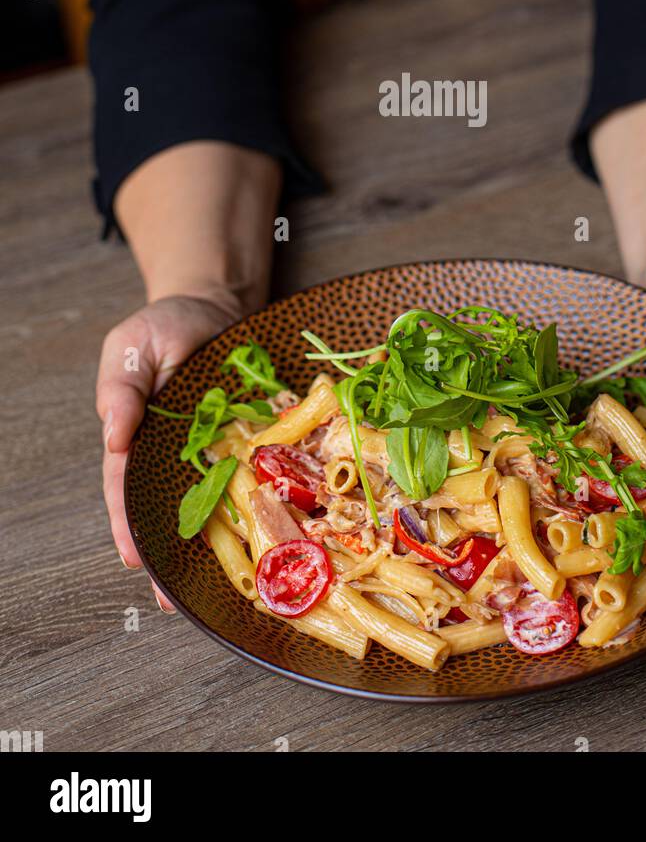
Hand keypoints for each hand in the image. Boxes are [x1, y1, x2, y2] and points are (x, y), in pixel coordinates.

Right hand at [96, 288, 247, 609]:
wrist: (217, 305)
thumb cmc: (166, 325)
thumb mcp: (131, 347)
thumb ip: (120, 388)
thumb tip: (114, 435)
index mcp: (138, 439)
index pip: (126, 489)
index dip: (127, 524)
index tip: (134, 557)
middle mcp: (174, 456)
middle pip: (166, 511)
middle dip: (169, 556)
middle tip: (172, 599)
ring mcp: (214, 453)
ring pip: (213, 507)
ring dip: (215, 548)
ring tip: (219, 591)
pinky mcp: (251, 442)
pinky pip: (256, 477)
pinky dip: (262, 508)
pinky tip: (273, 538)